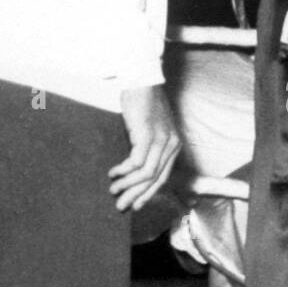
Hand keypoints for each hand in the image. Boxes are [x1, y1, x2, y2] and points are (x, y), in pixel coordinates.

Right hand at [110, 85, 181, 211]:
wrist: (141, 80)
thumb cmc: (142, 103)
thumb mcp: (150, 128)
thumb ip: (147, 147)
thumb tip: (133, 169)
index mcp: (174, 145)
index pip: (163, 177)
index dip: (148, 193)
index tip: (135, 204)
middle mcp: (172, 145)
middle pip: (155, 180)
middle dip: (137, 196)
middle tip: (121, 206)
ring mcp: (162, 140)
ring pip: (146, 174)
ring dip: (128, 185)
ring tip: (113, 190)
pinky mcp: (149, 135)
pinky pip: (137, 162)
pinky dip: (124, 171)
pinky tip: (113, 173)